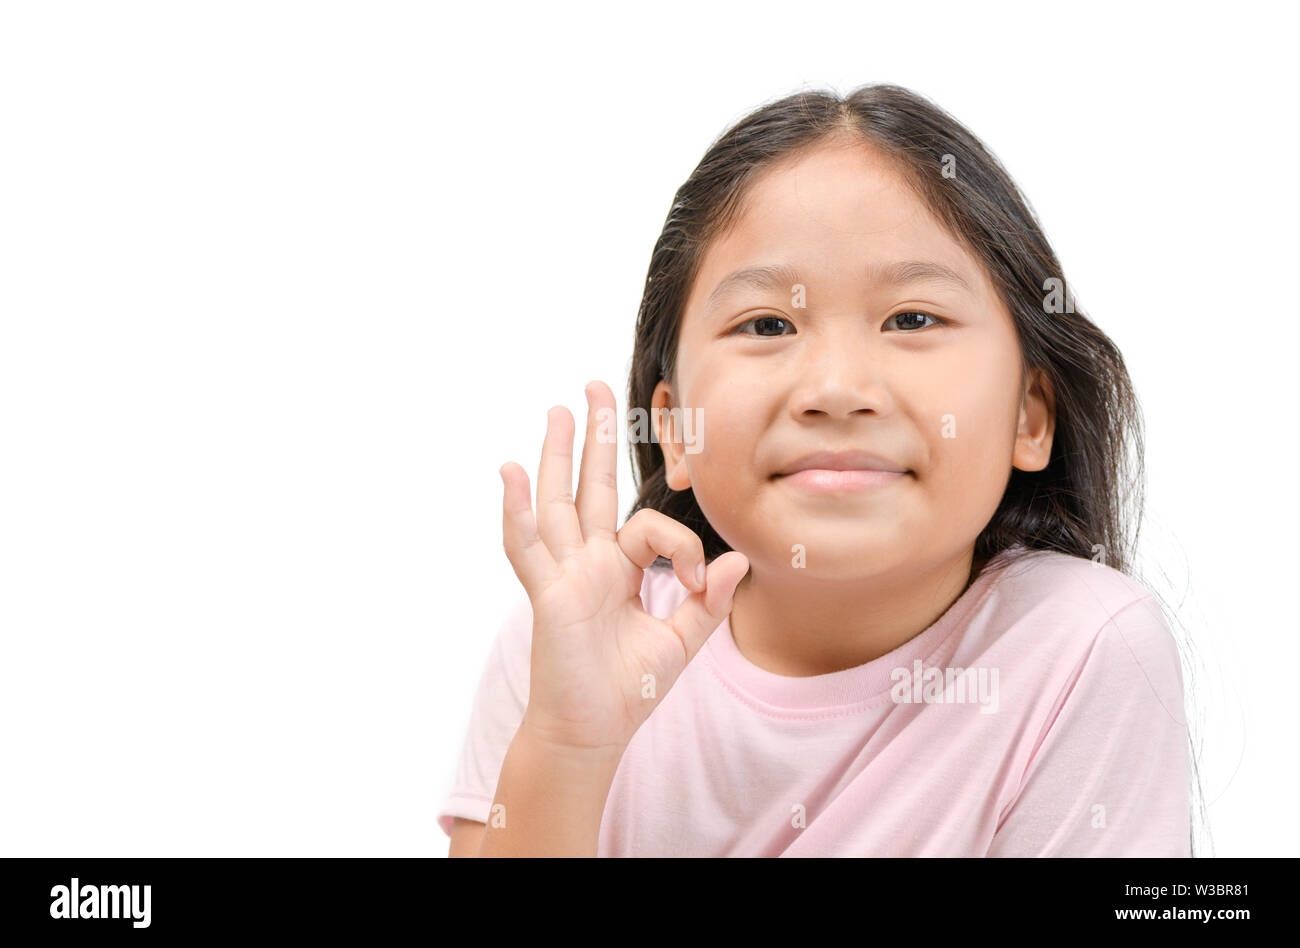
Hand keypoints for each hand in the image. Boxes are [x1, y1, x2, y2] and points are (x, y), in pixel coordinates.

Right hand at [498, 380, 748, 755]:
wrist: (594, 730)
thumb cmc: (629, 688)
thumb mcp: (680, 642)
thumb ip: (708, 602)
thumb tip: (739, 560)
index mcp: (621, 569)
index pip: (649, 527)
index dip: (683, 546)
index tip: (703, 581)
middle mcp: (589, 563)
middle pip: (592, 487)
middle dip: (596, 437)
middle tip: (595, 387)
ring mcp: (564, 574)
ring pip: (558, 503)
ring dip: (556, 455)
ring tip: (556, 410)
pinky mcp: (547, 594)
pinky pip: (528, 547)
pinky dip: (518, 510)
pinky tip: (511, 470)